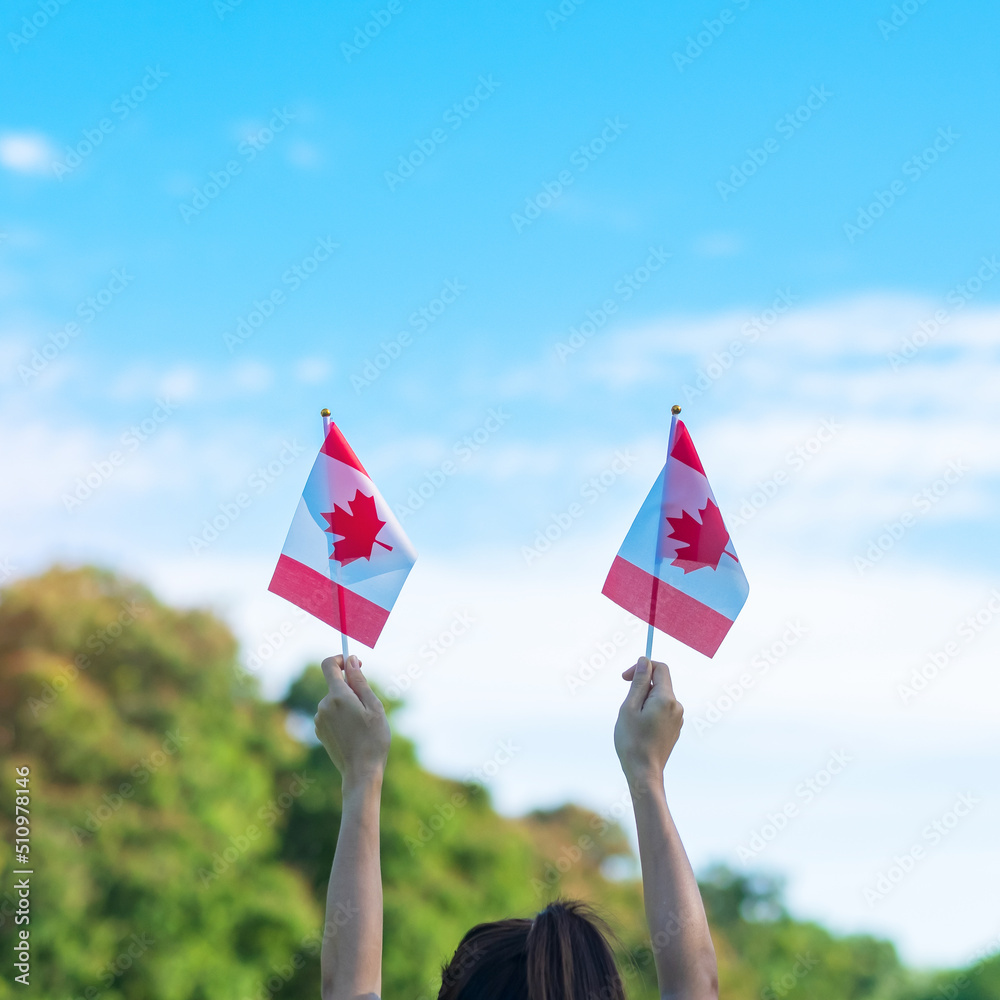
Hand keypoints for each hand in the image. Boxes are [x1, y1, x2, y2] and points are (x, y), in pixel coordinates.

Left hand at [314, 654, 390, 786]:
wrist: (360, 772)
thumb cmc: (373, 739)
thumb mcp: (374, 707)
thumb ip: (360, 682)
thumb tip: (351, 661)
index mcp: (338, 696)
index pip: (328, 665)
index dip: (340, 659)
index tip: (353, 664)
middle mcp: (324, 705)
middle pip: (336, 685)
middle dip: (351, 689)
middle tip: (368, 708)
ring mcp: (319, 719)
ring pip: (334, 700)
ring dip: (347, 704)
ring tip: (361, 725)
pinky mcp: (319, 730)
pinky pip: (330, 714)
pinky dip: (341, 716)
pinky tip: (353, 733)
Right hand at [614, 657, 683, 787]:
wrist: (644, 773)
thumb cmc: (633, 741)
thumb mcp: (629, 707)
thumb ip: (638, 682)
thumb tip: (644, 661)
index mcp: (666, 699)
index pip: (660, 668)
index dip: (642, 667)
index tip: (625, 677)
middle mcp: (676, 706)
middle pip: (659, 683)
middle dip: (641, 686)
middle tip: (626, 704)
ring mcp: (677, 719)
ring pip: (659, 698)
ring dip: (644, 701)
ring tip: (632, 720)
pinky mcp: (675, 728)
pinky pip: (662, 711)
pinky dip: (650, 712)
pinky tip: (640, 729)